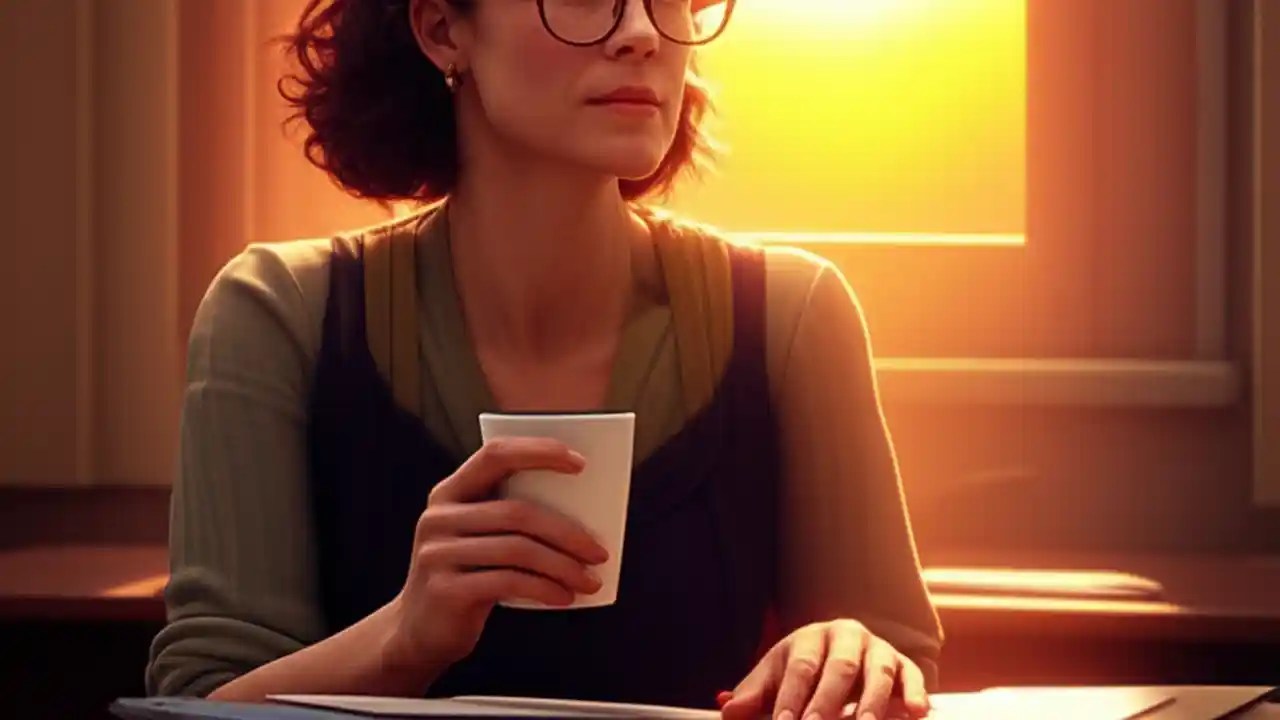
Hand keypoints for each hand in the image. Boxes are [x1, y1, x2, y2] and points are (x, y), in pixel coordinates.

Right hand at [387, 437, 609, 666]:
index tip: (580, 463)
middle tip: (599, 552)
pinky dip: (544, 589)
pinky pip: (508, 582)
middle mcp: (438, 517)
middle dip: (566, 532)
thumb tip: (582, 513)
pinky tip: (563, 597)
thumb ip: (509, 518)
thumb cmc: (465, 576)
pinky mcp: (445, 589)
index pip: (496, 454)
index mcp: (449, 492)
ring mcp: (438, 553)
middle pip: (517, 512)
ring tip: (589, 580)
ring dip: (563, 566)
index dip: (539, 453)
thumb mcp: (478, 538)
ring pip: (518, 550)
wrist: (418, 632)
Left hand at [719, 620, 929, 719]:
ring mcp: (878, 649)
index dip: (792, 697)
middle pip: (839, 670)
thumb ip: (754, 696)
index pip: (801, 667)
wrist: (841, 650)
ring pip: (878, 674)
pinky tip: (916, 713)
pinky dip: (916, 694)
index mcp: (811, 636)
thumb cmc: (803, 669)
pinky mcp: (904, 665)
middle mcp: (847, 636)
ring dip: (872, 704)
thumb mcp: (776, 677)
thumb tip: (726, 710)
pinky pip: (912, 677)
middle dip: (827, 703)